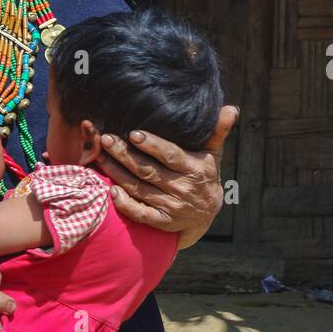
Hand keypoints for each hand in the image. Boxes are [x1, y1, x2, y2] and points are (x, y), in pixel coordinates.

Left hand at [96, 105, 238, 248]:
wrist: (206, 214)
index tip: (134, 134)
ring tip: (100, 157)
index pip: (170, 155)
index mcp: (195, 168)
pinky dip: (125, 204)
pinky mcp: (162, 222)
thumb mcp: (213, 154)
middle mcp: (183, 188)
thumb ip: (218, 131)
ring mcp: (172, 207)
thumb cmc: (205, 176)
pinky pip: (141, 214)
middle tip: (106, 140)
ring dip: (117, 173)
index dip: (152, 145)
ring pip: (139, 188)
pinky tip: (110, 190)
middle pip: (148, 170)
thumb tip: (231, 109)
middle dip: (125, 154)